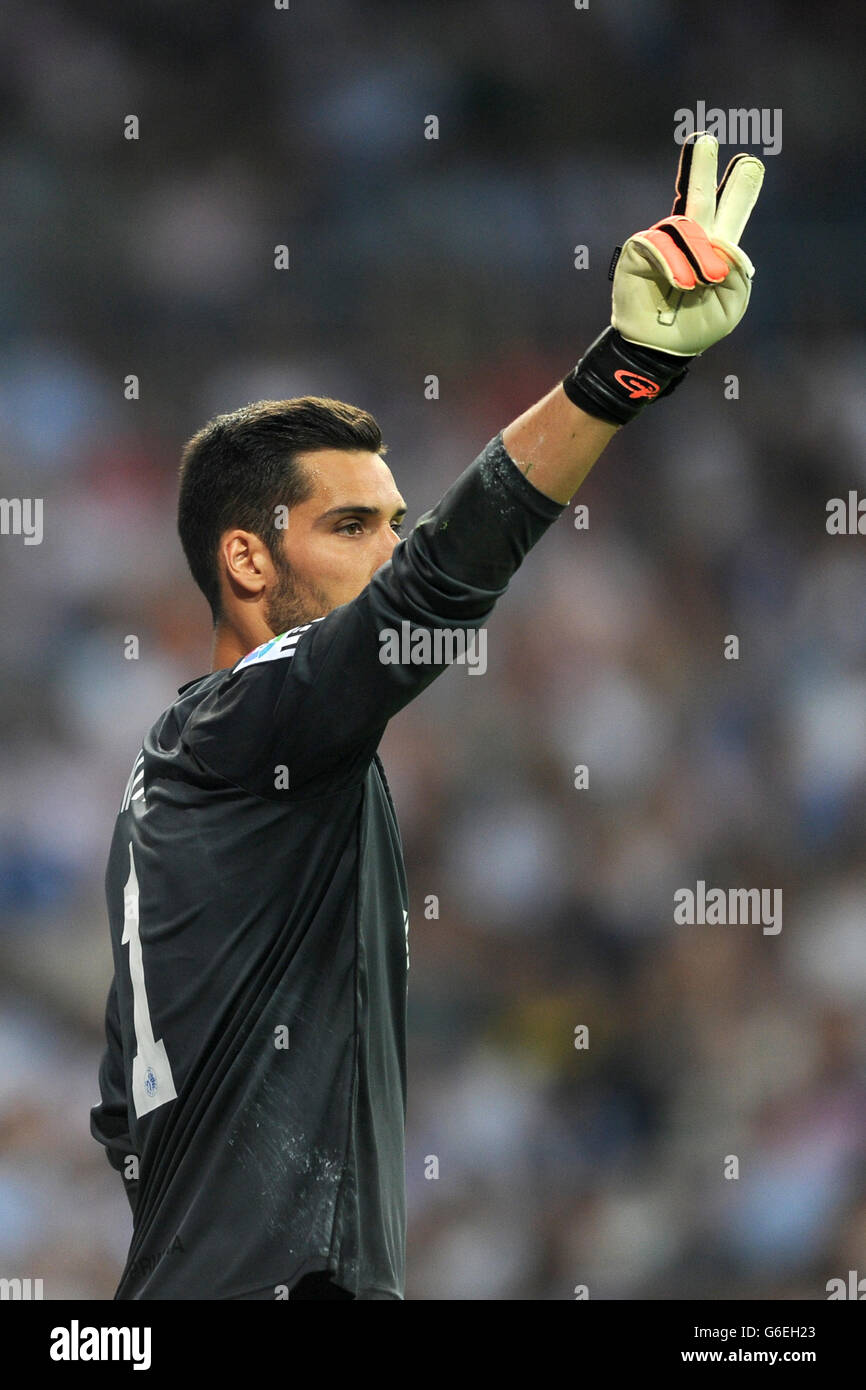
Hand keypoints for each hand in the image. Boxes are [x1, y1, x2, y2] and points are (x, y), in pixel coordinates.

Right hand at [611, 132, 764, 356]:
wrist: (662, 348)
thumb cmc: (698, 326)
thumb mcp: (733, 299)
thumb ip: (736, 266)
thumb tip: (713, 241)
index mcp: (716, 248)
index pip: (730, 209)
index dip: (740, 187)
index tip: (750, 163)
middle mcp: (688, 238)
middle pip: (699, 194)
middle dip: (702, 166)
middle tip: (706, 139)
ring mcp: (662, 242)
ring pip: (685, 226)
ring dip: (699, 256)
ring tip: (702, 283)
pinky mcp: (639, 250)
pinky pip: (659, 244)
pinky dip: (675, 264)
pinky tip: (683, 284)